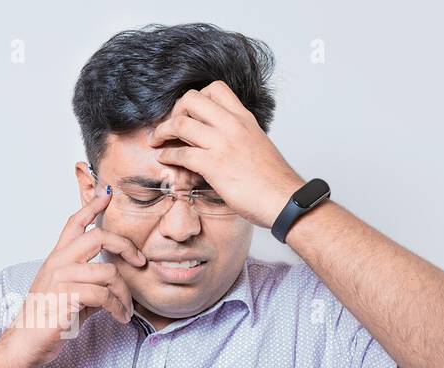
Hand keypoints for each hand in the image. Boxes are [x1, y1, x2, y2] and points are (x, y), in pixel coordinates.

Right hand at [0, 192, 147, 367]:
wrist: (29, 341)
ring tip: (127, 310)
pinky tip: (120, 318)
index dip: (91, 207)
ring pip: (108, 273)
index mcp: (58, 258)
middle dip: (125, 246)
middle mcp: (58, 262)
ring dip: (125, 295)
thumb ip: (92, 282)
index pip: (74, 223)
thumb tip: (117, 283)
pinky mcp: (66, 296)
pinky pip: (104, 295)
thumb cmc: (52, 319)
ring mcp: (61, 278)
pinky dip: (118, 308)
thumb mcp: (73, 294)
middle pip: (98, 237)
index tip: (107, 195)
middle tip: (140, 262)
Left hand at [147, 80, 304, 228]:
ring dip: (162, 131)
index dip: (197, 98)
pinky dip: (168, 155)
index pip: (215, 89)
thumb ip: (241, 137)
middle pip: (192, 99)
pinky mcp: (214, 166)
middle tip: (172, 125)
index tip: (191, 113)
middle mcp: (233, 126)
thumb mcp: (260, 146)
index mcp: (245, 119)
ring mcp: (222, 144)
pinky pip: (181, 153)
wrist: (286, 201)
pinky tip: (164, 159)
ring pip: (180, 123)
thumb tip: (225, 141)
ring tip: (157, 141)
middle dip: (175, 110)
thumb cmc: (276, 181)